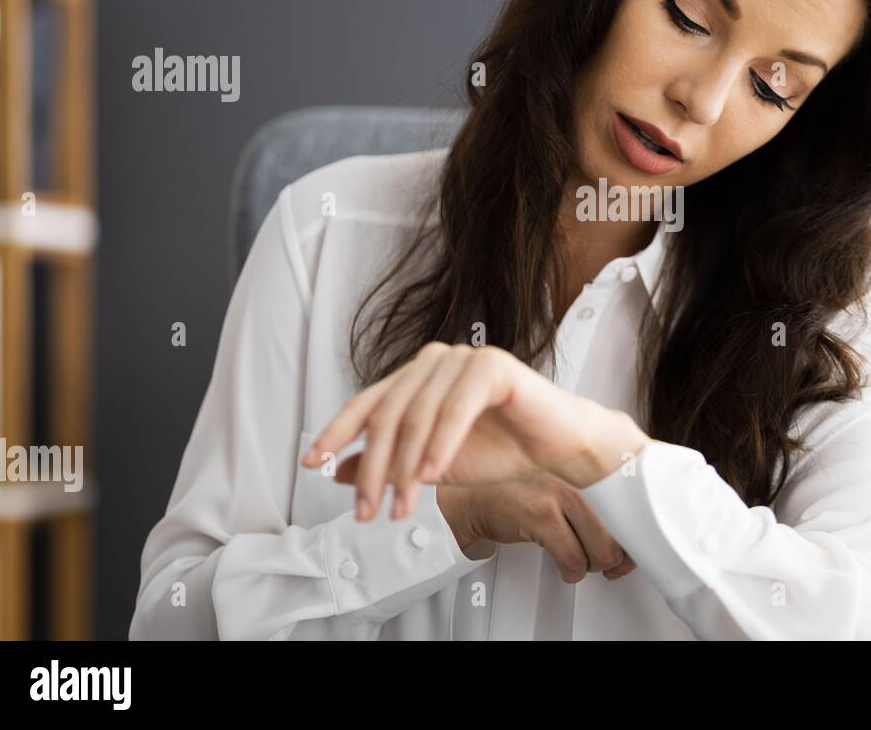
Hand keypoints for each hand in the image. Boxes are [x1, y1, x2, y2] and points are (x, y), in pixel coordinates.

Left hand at [300, 342, 646, 520]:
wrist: (557, 447)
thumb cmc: (502, 449)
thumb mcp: (433, 465)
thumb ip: (391, 463)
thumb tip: (341, 470)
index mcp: (417, 376)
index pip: (368, 403)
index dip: (337, 432)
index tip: (313, 463)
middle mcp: (434, 361)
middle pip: (389, 414)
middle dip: (375, 468)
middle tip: (368, 511)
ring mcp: (462, 359)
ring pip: (419, 416)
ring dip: (407, 467)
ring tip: (403, 506)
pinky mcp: (492, 367)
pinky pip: (456, 409)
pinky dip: (441, 445)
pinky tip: (432, 477)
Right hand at [438, 476, 638, 582]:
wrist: (478, 497)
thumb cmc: (525, 495)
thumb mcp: (568, 490)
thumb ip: (598, 504)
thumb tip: (631, 536)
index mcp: (591, 472)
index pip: (631, 508)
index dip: (633, 539)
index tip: (630, 552)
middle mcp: (579, 480)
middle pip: (620, 534)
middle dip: (614, 560)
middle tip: (606, 565)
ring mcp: (560, 495)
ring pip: (600, 551)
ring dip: (591, 567)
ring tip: (580, 561)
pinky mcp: (541, 515)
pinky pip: (572, 559)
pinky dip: (571, 572)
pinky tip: (565, 567)